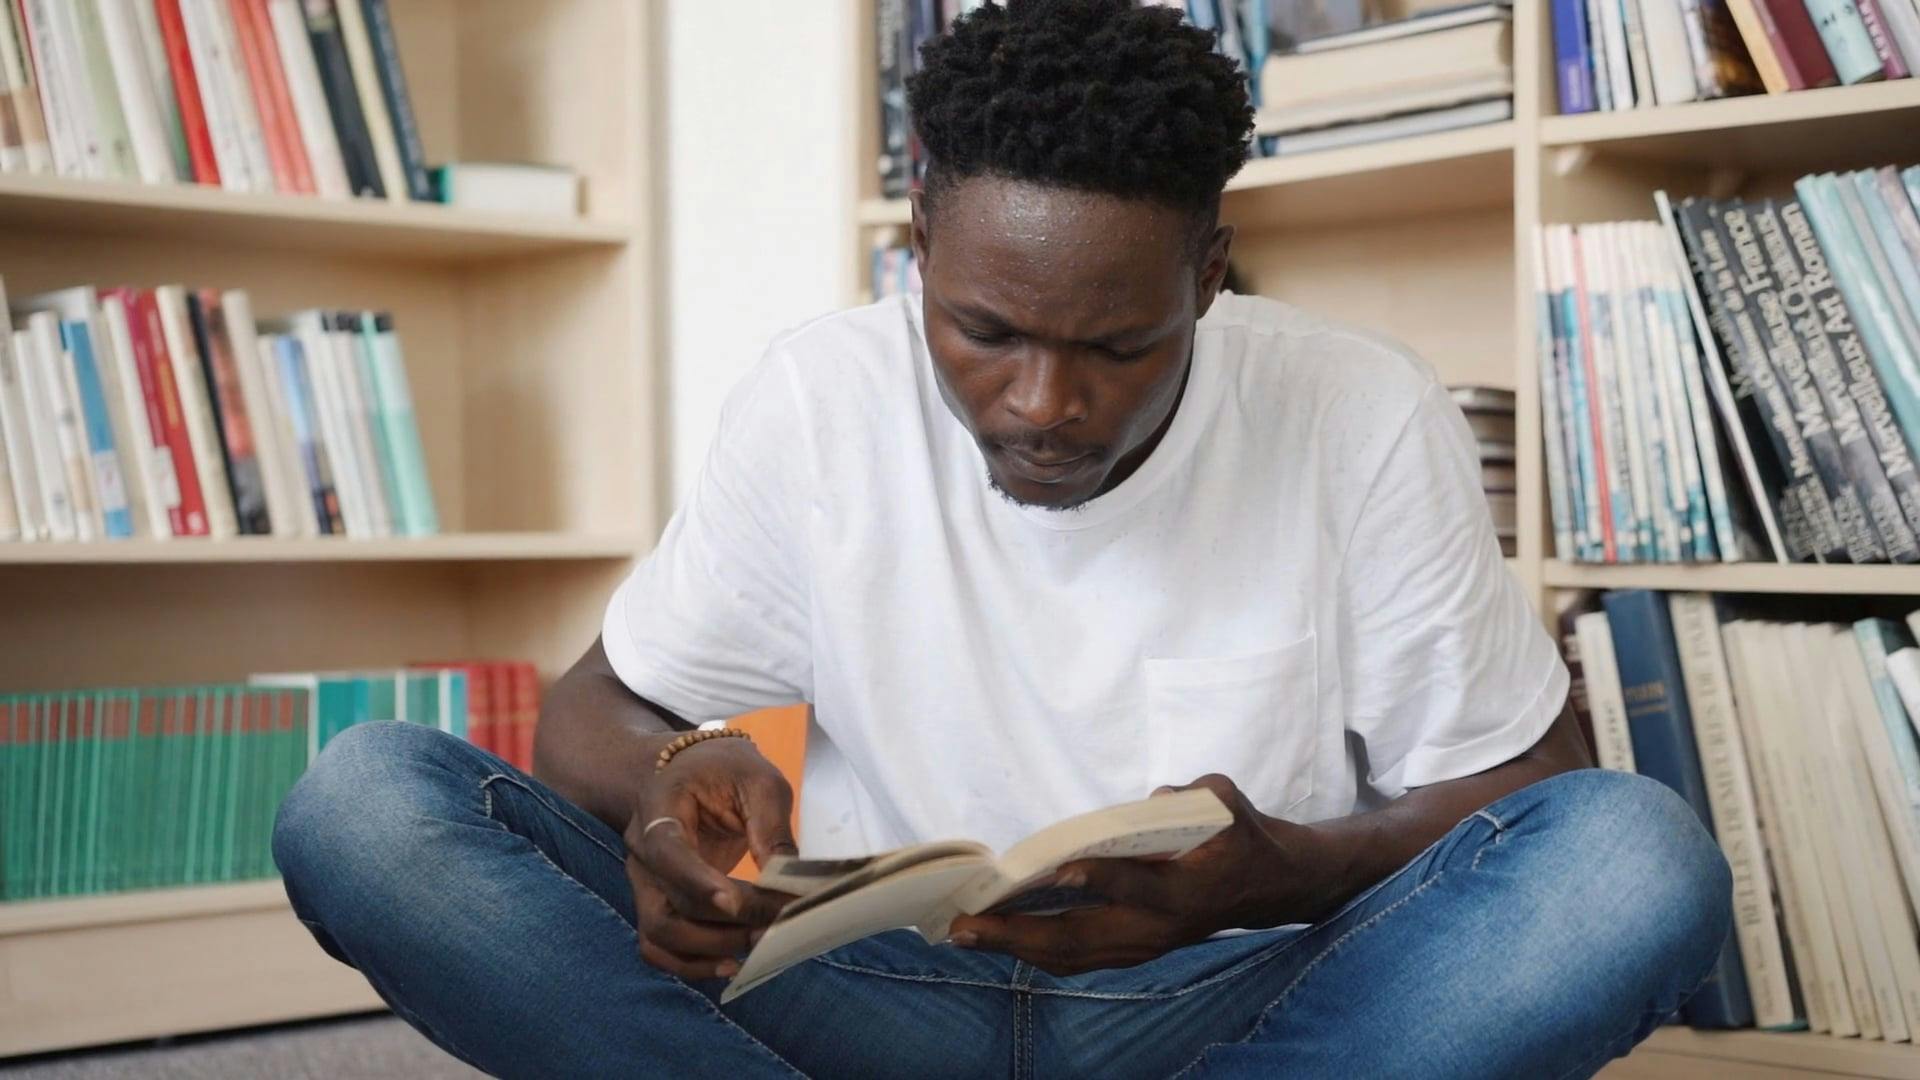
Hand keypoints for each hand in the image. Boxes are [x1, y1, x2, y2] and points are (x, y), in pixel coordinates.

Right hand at [624, 734, 797, 980]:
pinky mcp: (656, 905)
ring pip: (658, 935)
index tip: (736, 903)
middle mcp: (640, 852)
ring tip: (758, 944)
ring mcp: (644, 884)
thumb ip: (772, 826)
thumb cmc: (725, 771)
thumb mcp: (759, 780)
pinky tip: (732, 964)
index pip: (665, 851)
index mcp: (659, 807)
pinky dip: (691, 965)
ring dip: (708, 951)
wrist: (687, 772)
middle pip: (666, 906)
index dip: (697, 881)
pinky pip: (659, 948)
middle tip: (773, 923)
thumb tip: (790, 882)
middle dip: (722, 924)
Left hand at [948, 774, 1326, 975]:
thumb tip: (1150, 802)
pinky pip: (1077, 957)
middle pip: (1083, 937)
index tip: (1059, 869)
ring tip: (966, 933)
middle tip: (967, 923)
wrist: (1274, 886)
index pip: (1139, 888)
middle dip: (1019, 933)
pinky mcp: (1134, 950)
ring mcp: (1144, 945)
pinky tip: (997, 938)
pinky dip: (1034, 950)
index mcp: (1186, 891)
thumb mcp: (1229, 802)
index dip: (1101, 880)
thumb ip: (1194, 795)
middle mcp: (1159, 928)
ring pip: (1072, 955)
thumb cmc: (1244, 836)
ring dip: (1015, 946)